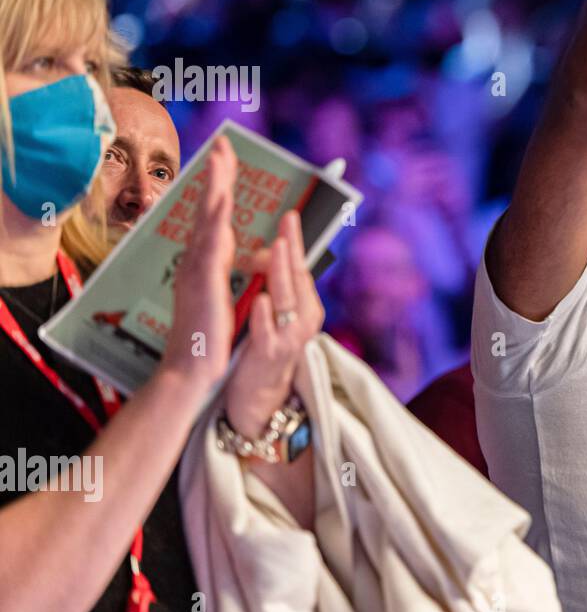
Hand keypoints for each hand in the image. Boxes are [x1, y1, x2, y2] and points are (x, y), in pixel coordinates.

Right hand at [161, 137, 236, 387]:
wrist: (192, 370)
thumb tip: (250, 254)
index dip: (219, 188)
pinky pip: (210, 243)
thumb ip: (234, 273)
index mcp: (204, 264)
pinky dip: (216, 218)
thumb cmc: (211, 339)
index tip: (225, 161)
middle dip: (216, 175)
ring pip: (208, 218)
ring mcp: (196, 269)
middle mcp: (196, 261)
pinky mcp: (202, 281)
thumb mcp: (227, 297)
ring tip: (222, 155)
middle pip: (208, 209)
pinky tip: (223, 197)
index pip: (214, 218)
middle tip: (223, 143)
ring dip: (216, 184)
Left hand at [223, 210, 324, 440]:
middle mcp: (302, 319)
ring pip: (287, 301)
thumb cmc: (262, 347)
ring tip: (275, 250)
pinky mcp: (269, 355)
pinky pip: (268, 332)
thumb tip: (267, 251)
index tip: (289, 216)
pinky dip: (265, 316)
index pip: (300, 267)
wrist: (257, 395)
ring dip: (282, 274)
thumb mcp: (274, 312)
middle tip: (286, 222)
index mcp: (303, 305)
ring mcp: (288, 338)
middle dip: (292, 249)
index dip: (294, 241)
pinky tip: (259, 300)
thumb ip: (274, 284)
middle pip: (298, 279)